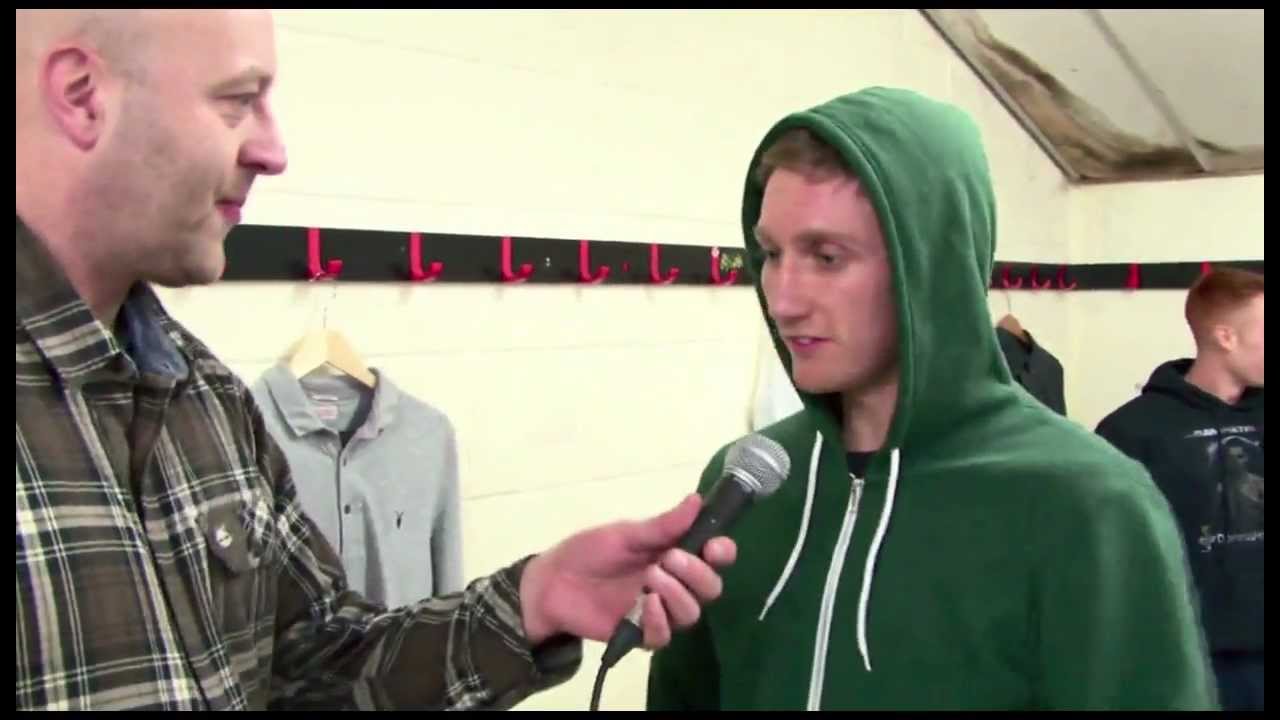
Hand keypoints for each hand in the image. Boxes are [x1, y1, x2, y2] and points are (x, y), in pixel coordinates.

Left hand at [518, 494, 736, 647]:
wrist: (552, 582)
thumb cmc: (588, 552)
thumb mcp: (624, 534)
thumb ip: (662, 526)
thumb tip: (696, 500)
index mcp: (674, 554)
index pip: (713, 557)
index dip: (721, 552)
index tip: (715, 546)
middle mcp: (674, 584)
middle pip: (710, 587)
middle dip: (699, 572)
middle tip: (672, 558)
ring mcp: (659, 611)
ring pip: (692, 612)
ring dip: (678, 594)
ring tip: (651, 577)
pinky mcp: (641, 634)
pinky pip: (664, 635)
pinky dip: (659, 619)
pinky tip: (645, 603)